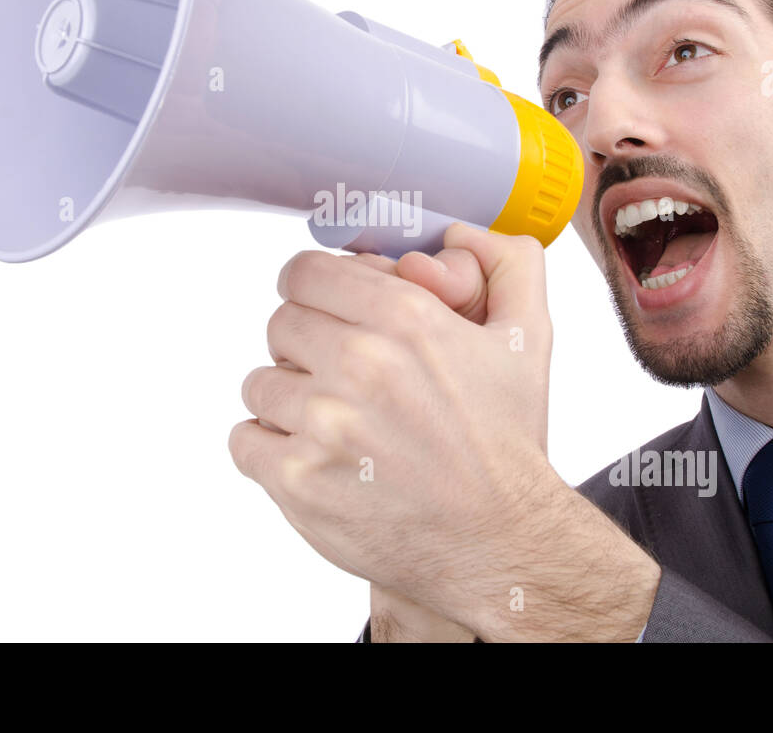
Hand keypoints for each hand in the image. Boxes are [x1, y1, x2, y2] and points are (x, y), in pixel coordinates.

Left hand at [230, 222, 556, 627]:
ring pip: (259, 383)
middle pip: (279, 324)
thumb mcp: (528, 338)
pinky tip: (314, 457)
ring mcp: (322, 424)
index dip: (314, 290)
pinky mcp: (296, 479)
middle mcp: (359, 363)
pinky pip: (244, 439)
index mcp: (405, 317)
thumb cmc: (507, 442)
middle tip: (339, 376)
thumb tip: (459, 229)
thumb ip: (508, 264)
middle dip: (304, 346)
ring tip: (334, 425)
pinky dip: (268, 448)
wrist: (500, 542)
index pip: (305, 272)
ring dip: (287, 400)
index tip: (326, 313)